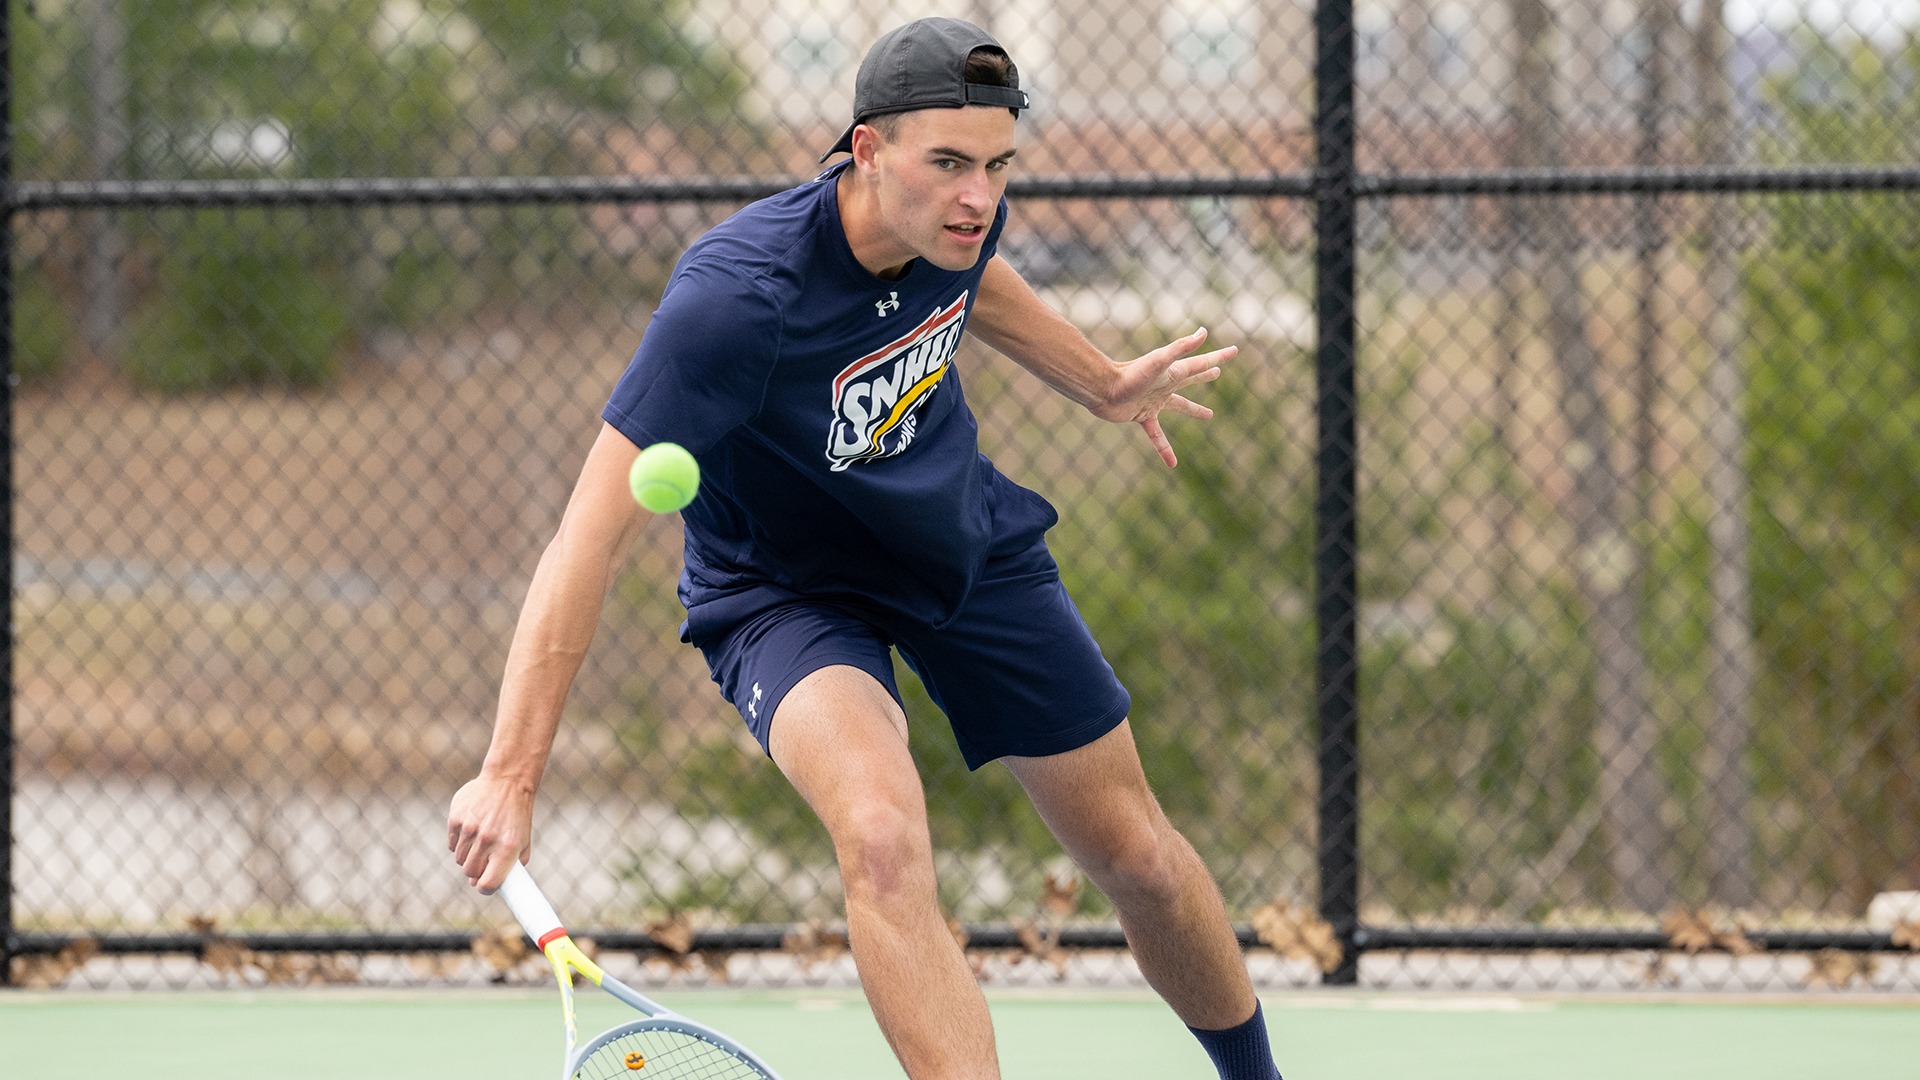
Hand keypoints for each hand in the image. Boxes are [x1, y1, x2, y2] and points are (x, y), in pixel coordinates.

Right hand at [447, 773, 536, 893]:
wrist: (508, 781)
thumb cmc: (517, 815)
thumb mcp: (523, 841)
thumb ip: (512, 866)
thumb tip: (492, 886)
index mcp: (507, 848)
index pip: (488, 884)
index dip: (485, 888)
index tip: (484, 885)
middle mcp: (488, 839)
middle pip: (470, 872)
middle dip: (476, 870)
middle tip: (483, 860)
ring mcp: (470, 828)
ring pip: (460, 859)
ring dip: (468, 855)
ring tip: (480, 840)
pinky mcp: (456, 819)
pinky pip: (452, 844)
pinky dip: (459, 843)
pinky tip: (471, 829)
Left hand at [1091, 327, 1236, 467]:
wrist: (1103, 390)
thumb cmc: (1130, 375)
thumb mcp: (1159, 361)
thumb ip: (1181, 348)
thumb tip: (1203, 332)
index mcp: (1173, 372)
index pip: (1201, 363)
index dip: (1219, 356)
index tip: (1235, 351)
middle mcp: (1165, 385)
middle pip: (1191, 378)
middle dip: (1205, 373)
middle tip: (1217, 371)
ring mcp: (1155, 401)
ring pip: (1180, 406)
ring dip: (1195, 410)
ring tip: (1209, 415)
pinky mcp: (1143, 416)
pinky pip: (1157, 435)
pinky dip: (1165, 449)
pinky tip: (1173, 464)